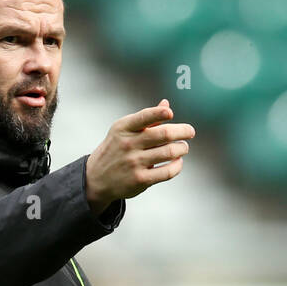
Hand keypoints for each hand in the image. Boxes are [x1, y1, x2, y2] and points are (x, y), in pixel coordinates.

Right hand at [85, 99, 193, 214]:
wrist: (96, 178)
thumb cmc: (115, 149)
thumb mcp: (124, 131)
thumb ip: (146, 120)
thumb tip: (166, 105)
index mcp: (124, 128)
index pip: (144, 117)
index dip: (159, 113)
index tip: (171, 114)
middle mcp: (128, 144)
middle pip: (164, 134)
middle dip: (183, 131)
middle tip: (190, 132)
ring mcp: (134, 163)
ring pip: (169, 153)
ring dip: (182, 148)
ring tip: (183, 147)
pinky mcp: (140, 180)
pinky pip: (167, 171)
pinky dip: (177, 165)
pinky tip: (178, 161)